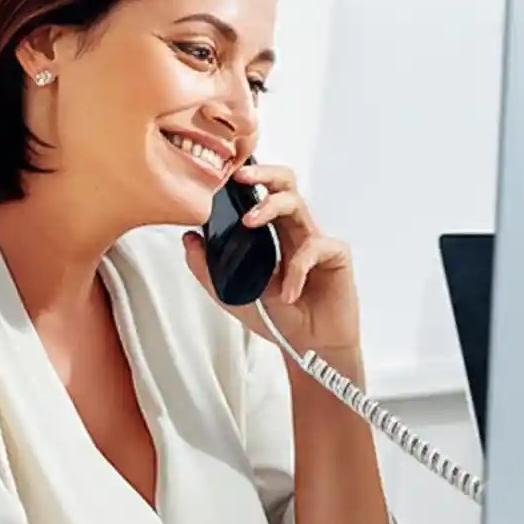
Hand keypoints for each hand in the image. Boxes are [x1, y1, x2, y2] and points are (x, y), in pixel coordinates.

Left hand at [183, 163, 359, 353]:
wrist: (307, 350)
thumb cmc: (277, 319)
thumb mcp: (230, 294)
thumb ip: (207, 268)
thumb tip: (189, 237)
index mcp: (272, 234)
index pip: (261, 195)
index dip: (246, 180)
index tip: (222, 175)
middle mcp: (293, 231)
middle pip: (284, 184)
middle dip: (263, 173)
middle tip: (240, 177)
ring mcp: (315, 240)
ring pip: (296, 203)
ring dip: (269, 206)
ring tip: (249, 222)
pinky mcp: (335, 255)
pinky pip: (314, 248)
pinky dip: (296, 270)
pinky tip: (288, 293)